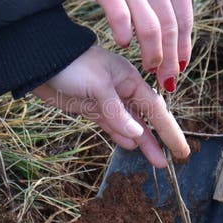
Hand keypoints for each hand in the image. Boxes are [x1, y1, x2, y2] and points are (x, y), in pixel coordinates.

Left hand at [33, 45, 189, 167]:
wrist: (40, 61)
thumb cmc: (73, 65)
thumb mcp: (98, 87)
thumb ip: (117, 113)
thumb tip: (136, 136)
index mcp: (130, 79)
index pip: (156, 109)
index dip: (170, 131)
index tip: (182, 150)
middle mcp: (122, 90)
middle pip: (147, 119)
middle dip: (160, 139)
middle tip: (175, 160)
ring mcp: (107, 101)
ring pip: (130, 126)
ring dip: (143, 142)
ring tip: (158, 160)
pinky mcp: (91, 108)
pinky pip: (112, 125)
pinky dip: (121, 136)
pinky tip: (131, 147)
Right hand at [63, 0, 192, 90]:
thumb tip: (173, 23)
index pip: (185, 18)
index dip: (184, 48)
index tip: (181, 66)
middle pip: (170, 29)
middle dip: (170, 61)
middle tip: (167, 80)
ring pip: (150, 29)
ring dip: (152, 55)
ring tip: (148, 69)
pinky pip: (120, 18)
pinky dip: (124, 36)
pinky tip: (123, 43)